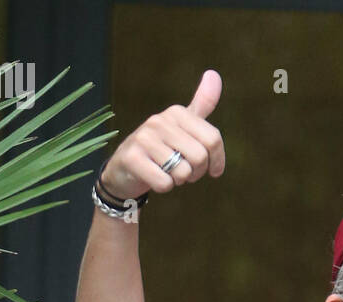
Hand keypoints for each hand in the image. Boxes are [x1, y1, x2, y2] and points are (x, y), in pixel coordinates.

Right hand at [100, 70, 225, 200]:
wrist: (126, 168)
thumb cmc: (162, 149)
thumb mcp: (183, 125)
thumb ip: (201, 104)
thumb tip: (214, 74)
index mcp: (176, 113)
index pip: (214, 140)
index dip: (216, 161)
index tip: (211, 169)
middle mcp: (159, 120)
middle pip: (200, 157)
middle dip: (196, 173)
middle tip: (183, 172)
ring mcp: (143, 138)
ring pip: (183, 172)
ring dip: (178, 180)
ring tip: (165, 171)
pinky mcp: (132, 158)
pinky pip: (165, 183)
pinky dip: (163, 186)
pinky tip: (153, 177)